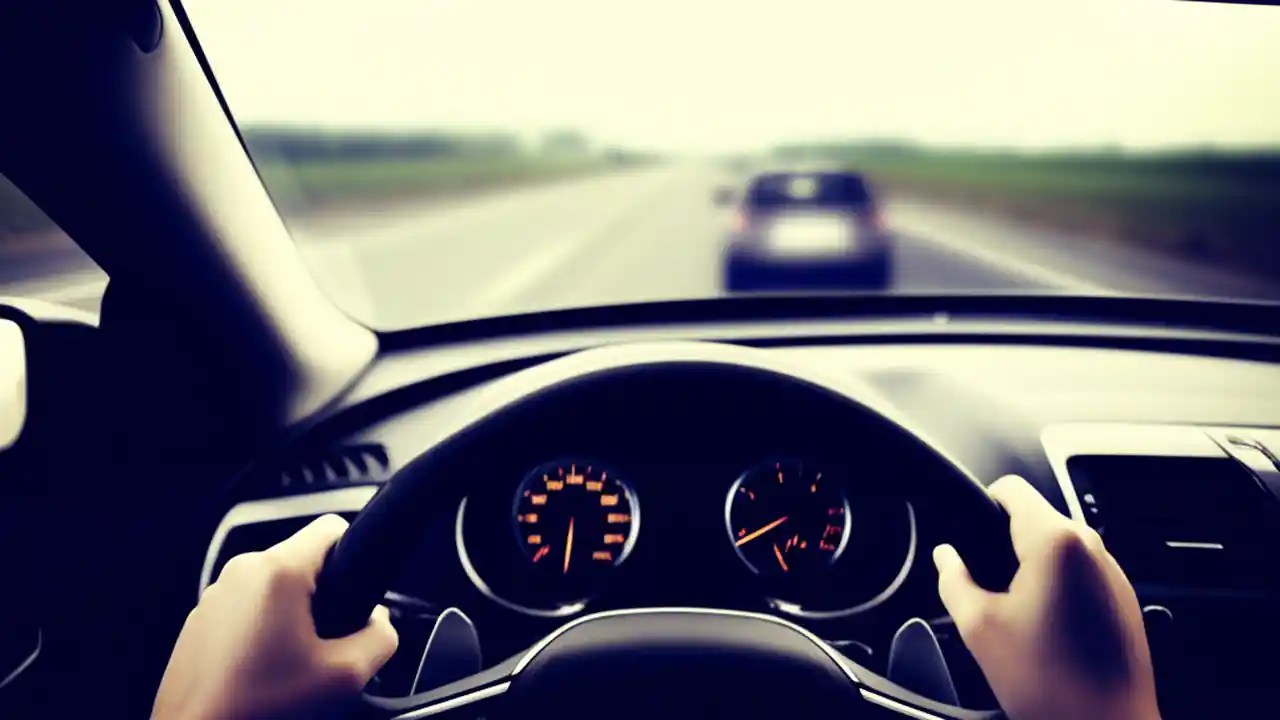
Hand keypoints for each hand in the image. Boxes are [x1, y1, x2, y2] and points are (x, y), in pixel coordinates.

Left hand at [152, 515, 398, 719]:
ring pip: (276, 587)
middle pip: (305, 561)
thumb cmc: (258, 709)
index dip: (355, 556)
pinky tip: (263, 672)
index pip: (333, 528)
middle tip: (325, 647)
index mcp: (277, 572)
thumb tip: (379, 622)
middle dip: (324, 597)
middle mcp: (241, 572)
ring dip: (293, 616)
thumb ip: (380, 637)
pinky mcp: (199, 621)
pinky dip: (263, 631)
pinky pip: (248, 609)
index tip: (355, 597)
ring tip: (291, 665)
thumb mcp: (344, 676)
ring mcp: (215, 596)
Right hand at [933, 475, 1159, 719]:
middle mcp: (1092, 547)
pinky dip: (1059, 590)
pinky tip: (1047, 632)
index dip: (982, 504)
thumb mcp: (979, 627)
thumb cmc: (1050, 684)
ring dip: (1033, 570)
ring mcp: (1114, 573)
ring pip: (1058, 548)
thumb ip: (953, 579)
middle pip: (1035, 519)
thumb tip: (947, 557)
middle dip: (1006, 546)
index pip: (1011, 488)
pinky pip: (1081, 575)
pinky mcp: (1124, 599)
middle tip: (990, 593)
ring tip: (1021, 619)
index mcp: (1054, 542)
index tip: (971, 535)